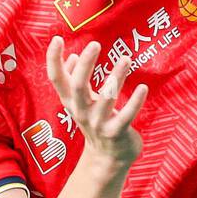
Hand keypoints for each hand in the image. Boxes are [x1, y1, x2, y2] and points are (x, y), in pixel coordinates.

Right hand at [45, 37, 148, 173]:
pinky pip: (126, 116)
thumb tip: (71, 56)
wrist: (106, 159)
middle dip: (85, 65)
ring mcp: (98, 123)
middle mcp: (81, 111)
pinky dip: (135, 102)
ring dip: (115, 77)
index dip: (53, 60)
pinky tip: (143, 88)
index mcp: (71, 102)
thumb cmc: (94, 123)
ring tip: (125, 59)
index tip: (57, 38)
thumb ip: (73, 80)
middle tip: (95, 44)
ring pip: (105, 98)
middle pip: (78, 86)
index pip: (56, 79)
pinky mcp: (116, 133)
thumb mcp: (79, 103)